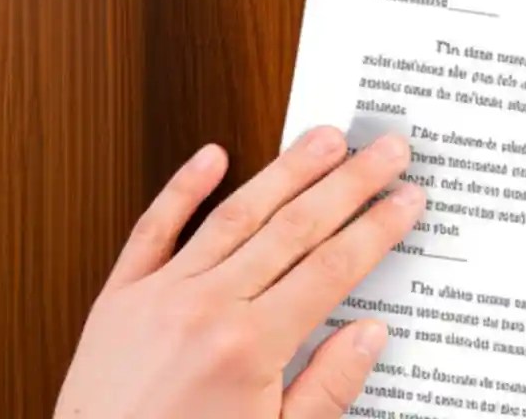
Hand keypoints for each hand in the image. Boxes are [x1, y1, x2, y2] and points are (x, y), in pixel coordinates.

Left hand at [54, 127, 424, 418]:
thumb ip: (327, 388)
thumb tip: (370, 334)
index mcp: (250, 347)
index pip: (334, 267)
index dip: (378, 228)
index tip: (406, 200)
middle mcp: (206, 308)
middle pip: (296, 227)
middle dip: (350, 182)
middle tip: (385, 149)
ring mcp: (160, 295)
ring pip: (236, 214)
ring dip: (287, 170)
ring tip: (325, 138)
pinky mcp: (119, 298)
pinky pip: (154, 229)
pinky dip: (183, 187)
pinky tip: (213, 155)